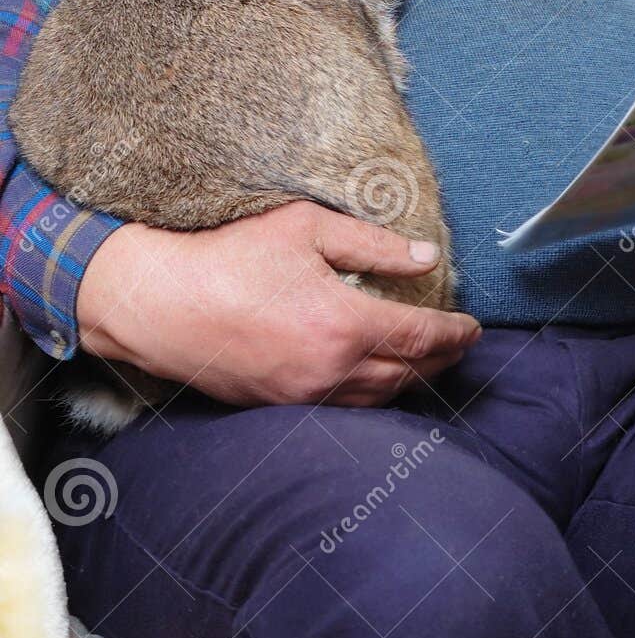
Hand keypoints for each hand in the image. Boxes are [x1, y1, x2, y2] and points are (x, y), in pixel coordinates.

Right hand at [76, 201, 481, 407]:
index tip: (475, 327)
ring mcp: (303, 394)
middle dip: (443, 361)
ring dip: (411, 382)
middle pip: (409, 375)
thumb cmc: (229, 255)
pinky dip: (372, 395)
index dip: (456, 333)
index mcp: (344, 325)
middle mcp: (330, 370)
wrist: (157, 303)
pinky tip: (377, 380)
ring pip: (378, 399)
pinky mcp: (279, 406)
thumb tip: (426, 255)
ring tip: (428, 363)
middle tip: (461, 345)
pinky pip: (343, 408)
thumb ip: (373, 245)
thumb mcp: (306, 229)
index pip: (423, 338)